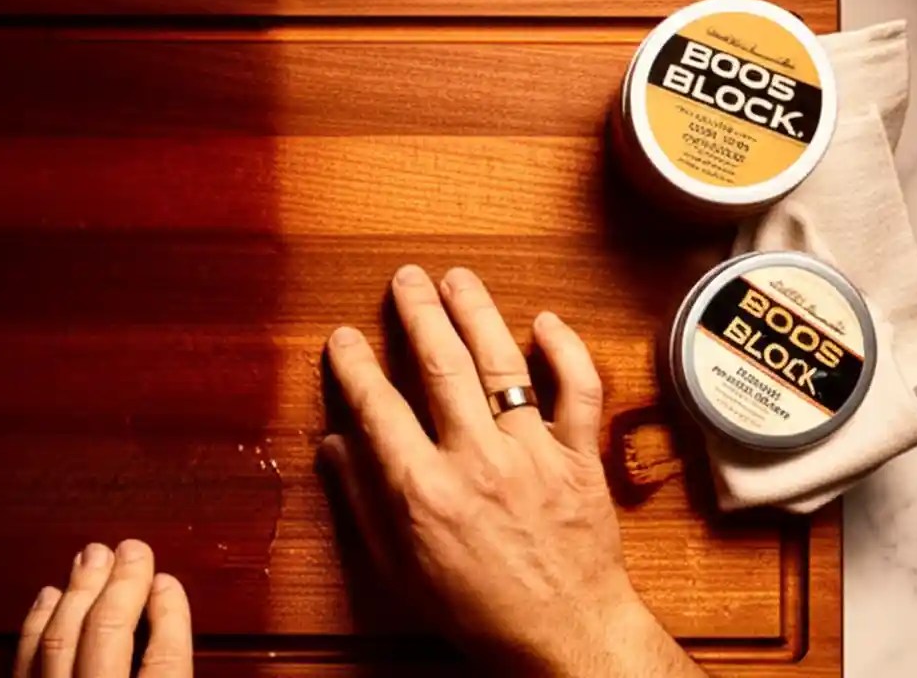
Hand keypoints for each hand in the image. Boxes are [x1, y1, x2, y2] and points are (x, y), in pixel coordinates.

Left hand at [14, 540, 191, 677]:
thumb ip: (172, 672)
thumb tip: (173, 626)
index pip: (165, 660)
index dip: (170, 615)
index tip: (167, 584)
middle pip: (106, 634)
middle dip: (121, 585)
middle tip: (132, 551)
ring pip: (58, 639)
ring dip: (78, 591)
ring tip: (92, 557)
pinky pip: (22, 660)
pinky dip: (36, 623)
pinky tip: (50, 597)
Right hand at [320, 266, 702, 676]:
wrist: (564, 637)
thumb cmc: (478, 610)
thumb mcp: (399, 571)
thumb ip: (364, 503)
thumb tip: (336, 447)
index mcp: (426, 492)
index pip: (379, 408)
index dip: (355, 366)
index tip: (343, 340)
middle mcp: (478, 462)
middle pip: (442, 366)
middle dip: (418, 314)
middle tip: (405, 280)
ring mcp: (534, 456)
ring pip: (503, 366)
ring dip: (477, 314)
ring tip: (457, 279)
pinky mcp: (580, 459)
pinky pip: (579, 392)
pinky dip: (566, 351)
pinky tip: (545, 320)